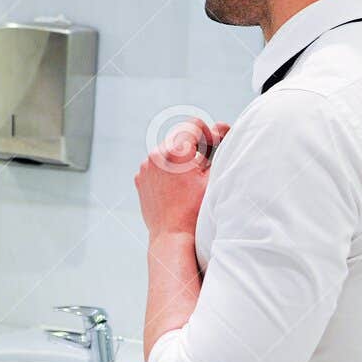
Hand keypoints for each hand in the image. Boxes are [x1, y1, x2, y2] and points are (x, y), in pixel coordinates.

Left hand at [135, 118, 228, 240]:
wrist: (172, 236)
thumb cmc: (196, 210)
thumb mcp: (213, 178)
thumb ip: (219, 149)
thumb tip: (221, 126)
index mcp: (176, 151)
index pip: (194, 125)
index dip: (208, 134)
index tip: (212, 149)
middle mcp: (156, 154)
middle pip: (180, 136)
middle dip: (193, 146)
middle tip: (203, 166)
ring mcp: (145, 166)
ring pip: (167, 149)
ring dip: (179, 158)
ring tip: (188, 179)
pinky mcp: (140, 177)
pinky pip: (156, 163)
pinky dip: (166, 169)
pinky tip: (175, 186)